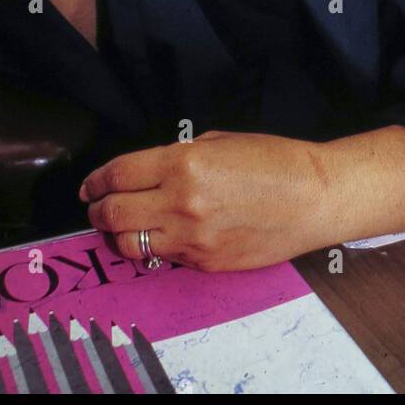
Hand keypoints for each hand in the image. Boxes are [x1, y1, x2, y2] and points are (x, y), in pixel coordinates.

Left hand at [78, 131, 329, 272]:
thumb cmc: (274, 161)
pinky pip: (165, 257)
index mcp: (183, 164)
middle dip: (98, 210)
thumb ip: (180, 156)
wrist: (314, 198)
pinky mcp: (204, 263)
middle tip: (98, 206)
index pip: (119, 174)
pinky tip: (164, 235)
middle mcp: (180, 203)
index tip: (90, 186)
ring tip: (123, 227)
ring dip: (119, 235)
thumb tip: (150, 172)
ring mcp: (192, 238)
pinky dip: (156, 247)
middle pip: (113, 214)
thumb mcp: (220, 142)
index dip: (96, 180)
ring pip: (130, 245)